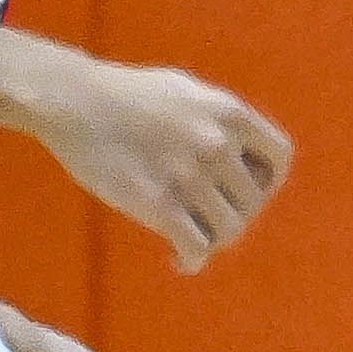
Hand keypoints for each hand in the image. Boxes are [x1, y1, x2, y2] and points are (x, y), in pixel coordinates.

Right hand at [38, 53, 292, 269]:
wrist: (72, 100)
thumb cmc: (125, 94)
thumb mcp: (186, 91)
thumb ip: (218, 120)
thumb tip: (242, 153)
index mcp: (230, 114)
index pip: (280, 158)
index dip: (266, 179)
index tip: (242, 187)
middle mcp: (218, 144)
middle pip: (252, 201)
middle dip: (233, 213)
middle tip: (208, 218)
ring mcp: (190, 175)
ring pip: (229, 229)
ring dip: (214, 239)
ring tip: (194, 238)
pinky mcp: (159, 203)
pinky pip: (197, 247)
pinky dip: (192, 260)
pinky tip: (181, 260)